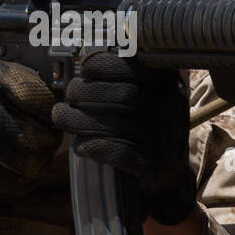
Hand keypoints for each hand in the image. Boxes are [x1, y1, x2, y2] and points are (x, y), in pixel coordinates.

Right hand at [0, 59, 59, 198]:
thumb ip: (20, 81)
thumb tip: (59, 99)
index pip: (42, 100)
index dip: (52, 113)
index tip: (51, 117)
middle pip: (42, 138)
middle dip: (49, 144)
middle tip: (46, 143)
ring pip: (33, 165)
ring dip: (38, 165)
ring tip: (34, 158)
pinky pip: (17, 185)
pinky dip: (23, 182)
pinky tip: (18, 173)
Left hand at [51, 50, 196, 224]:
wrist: (167, 175)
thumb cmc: (144, 127)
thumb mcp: (145, 96)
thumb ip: (123, 77)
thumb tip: (82, 60)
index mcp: (169, 84)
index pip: (139, 67)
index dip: (107, 64)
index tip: (85, 67)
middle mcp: (172, 108)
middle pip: (125, 95)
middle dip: (88, 92)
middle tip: (69, 94)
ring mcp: (166, 138)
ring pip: (118, 123)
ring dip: (81, 120)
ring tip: (61, 117)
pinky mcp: (155, 166)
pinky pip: (121, 153)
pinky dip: (97, 148)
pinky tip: (82, 146)